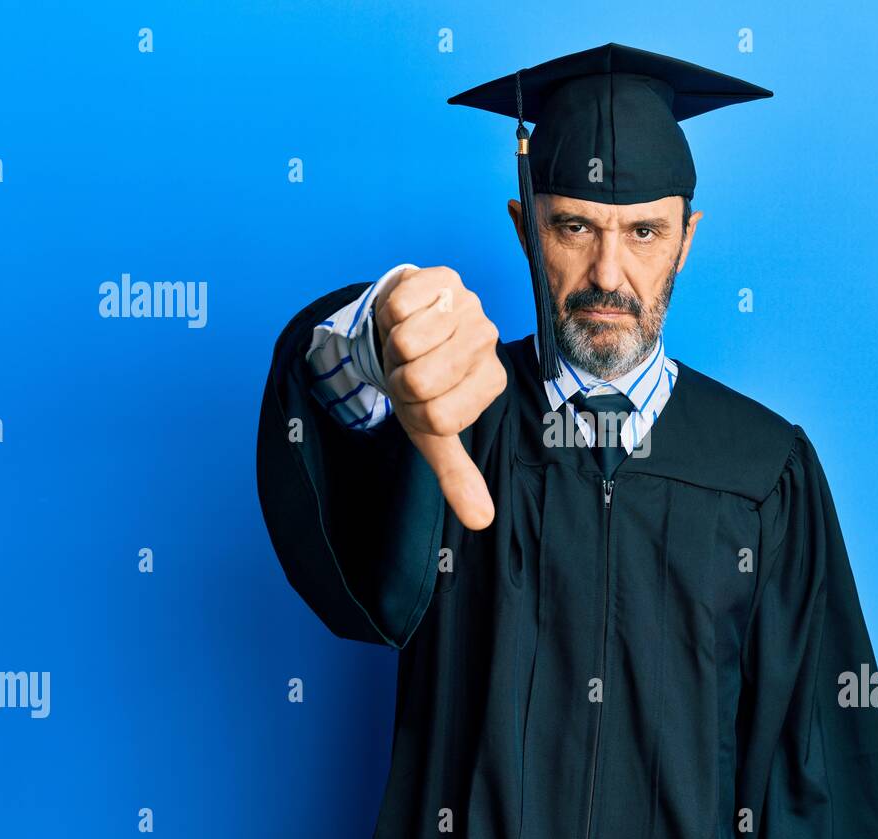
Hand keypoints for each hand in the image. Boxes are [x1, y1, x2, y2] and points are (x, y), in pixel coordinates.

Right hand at [374, 266, 507, 529]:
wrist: (407, 324)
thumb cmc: (423, 382)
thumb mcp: (435, 432)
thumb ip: (458, 477)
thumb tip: (481, 522)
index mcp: (490, 382)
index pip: (437, 415)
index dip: (412, 408)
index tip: (420, 396)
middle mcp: (487, 341)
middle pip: (418, 379)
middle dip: (399, 377)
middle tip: (410, 367)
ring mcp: (469, 305)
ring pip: (405, 341)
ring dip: (392, 344)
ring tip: (409, 341)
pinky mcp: (444, 276)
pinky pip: (398, 306)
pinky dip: (387, 314)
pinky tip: (406, 314)